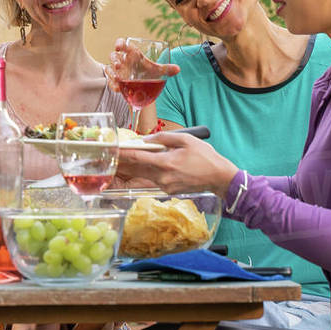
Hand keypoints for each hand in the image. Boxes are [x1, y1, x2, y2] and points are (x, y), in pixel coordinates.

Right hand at [104, 37, 180, 92]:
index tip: (118, 47)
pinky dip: (113, 84)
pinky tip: (118, 88)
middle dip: (114, 61)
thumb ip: (166, 69)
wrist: (143, 83)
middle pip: (113, 56)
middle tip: (118, 66)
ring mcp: (117, 71)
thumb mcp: (156, 70)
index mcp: (131, 53)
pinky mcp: (115, 80)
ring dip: (112, 73)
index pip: (123, 44)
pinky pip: (110, 81)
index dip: (119, 44)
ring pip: (109, 68)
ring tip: (118, 78)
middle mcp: (122, 60)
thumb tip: (178, 69)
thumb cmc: (147, 71)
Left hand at [117, 131, 237, 196]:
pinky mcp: (169, 190)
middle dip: (123, 162)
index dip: (123, 153)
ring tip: (120, 163)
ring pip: (144, 175)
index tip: (112, 150)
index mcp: (165, 163)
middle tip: (110, 157)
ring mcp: (165, 186)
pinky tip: (142, 168)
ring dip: (132, 169)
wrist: (220, 178)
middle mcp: (162, 177)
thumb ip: (164, 138)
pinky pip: (154, 180)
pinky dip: (147, 173)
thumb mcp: (186, 140)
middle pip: (136, 169)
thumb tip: (146, 140)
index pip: (137, 157)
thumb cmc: (205, 157)